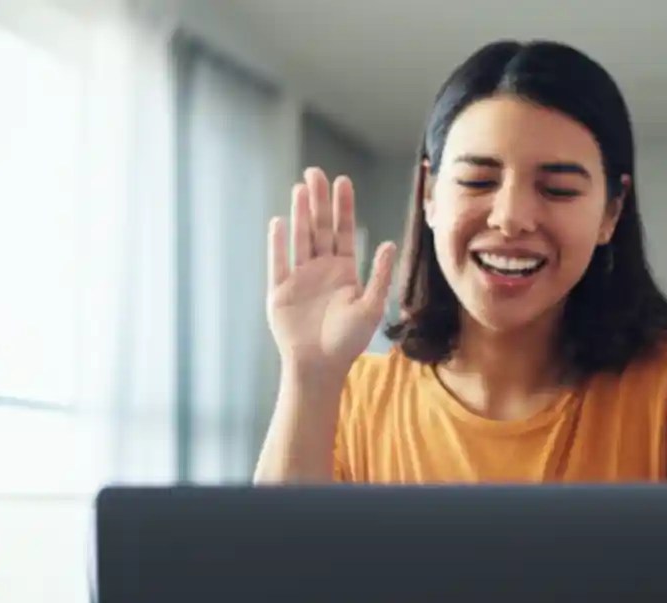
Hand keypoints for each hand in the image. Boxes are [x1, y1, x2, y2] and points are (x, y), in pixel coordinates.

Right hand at [267, 168, 395, 376]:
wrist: (321, 366)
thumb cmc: (349, 341)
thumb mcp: (371, 307)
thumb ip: (379, 275)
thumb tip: (388, 244)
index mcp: (344, 270)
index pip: (343, 231)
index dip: (343, 207)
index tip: (343, 181)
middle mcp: (320, 268)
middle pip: (319, 228)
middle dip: (319, 200)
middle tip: (316, 172)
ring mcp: (299, 277)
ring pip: (300, 238)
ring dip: (300, 214)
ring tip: (301, 188)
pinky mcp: (280, 291)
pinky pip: (279, 262)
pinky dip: (278, 243)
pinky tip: (279, 222)